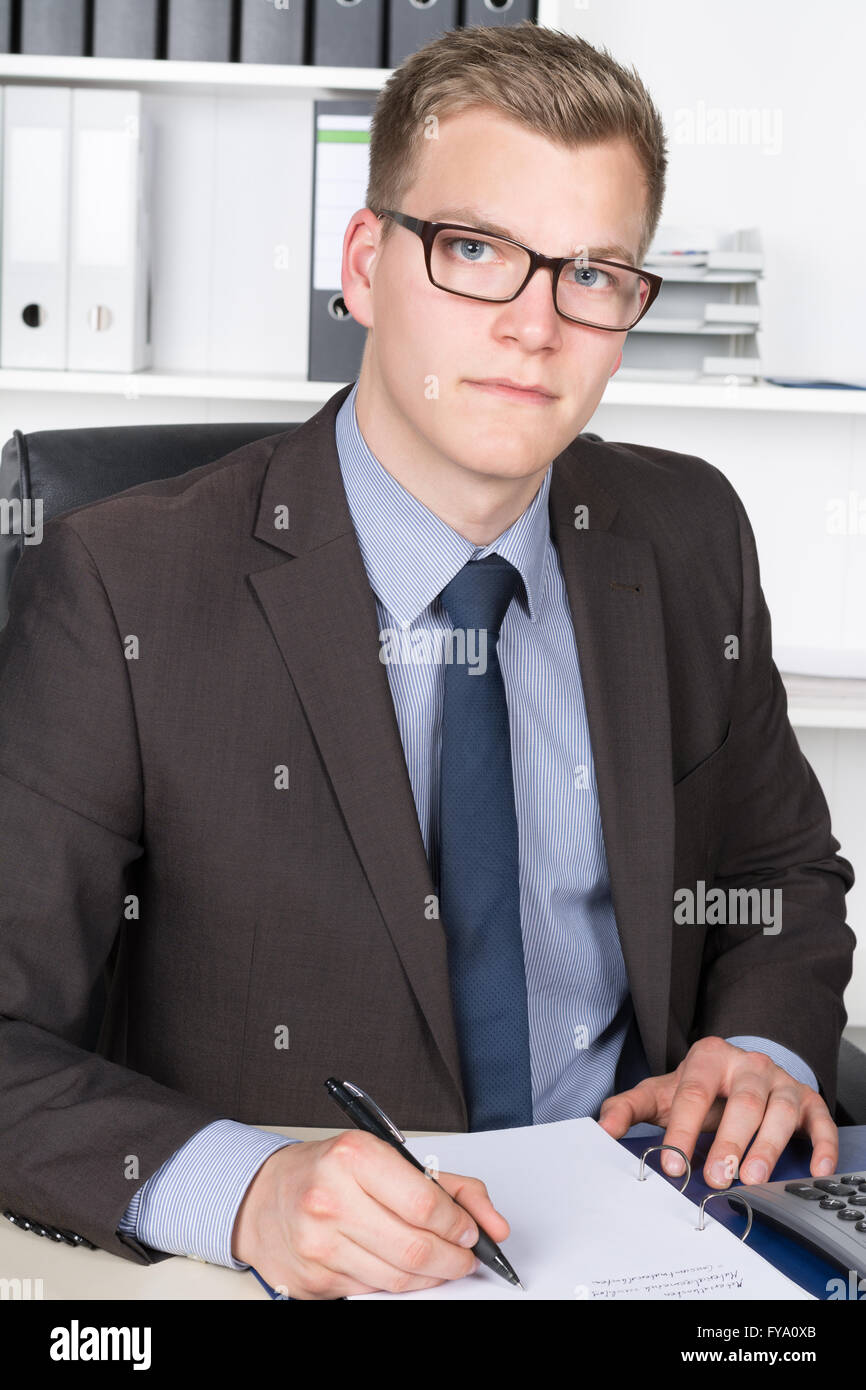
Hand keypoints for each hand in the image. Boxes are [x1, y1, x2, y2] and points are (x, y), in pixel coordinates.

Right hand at [231, 1130, 509, 1298]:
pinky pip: (372, 1291)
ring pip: (397, 1279)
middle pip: (414, 1249)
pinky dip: (396, 1284)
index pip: (424, 1204)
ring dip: (430, 1276)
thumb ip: (448, 1184)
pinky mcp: (313, 1280)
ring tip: (439, 1263)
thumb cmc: (328, 1171)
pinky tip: (398, 1267)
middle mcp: (331, 1200)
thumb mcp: (385, 1156)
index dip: (459, 1225)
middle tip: (464, 1256)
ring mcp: (319, 1244)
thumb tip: (493, 1223)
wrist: (261, 1197)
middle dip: (453, 1259)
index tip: (470, 1231)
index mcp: (353, 1157)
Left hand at [598, 1036, 837, 1188]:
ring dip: (768, 1146)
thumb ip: (628, 1107)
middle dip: (729, 1141)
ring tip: (752, 1178)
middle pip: (741, 1102)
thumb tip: (601, 1128)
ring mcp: (779, 1081)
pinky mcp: (807, 1100)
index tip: (674, 1163)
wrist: (737, 1069)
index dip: (683, 1129)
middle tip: (716, 1177)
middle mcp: (747, 1065)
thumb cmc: (697, 1088)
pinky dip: (822, 1143)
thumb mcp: (660, 1092)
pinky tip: (817, 1167)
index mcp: (708, 1058)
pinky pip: (819, 1119)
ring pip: (779, 1111)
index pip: (694, 1093)